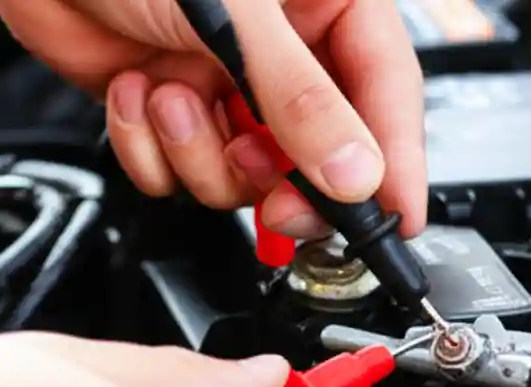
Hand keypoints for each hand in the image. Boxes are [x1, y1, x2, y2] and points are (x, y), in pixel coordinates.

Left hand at [0, 0, 427, 240]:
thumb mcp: (235, 15)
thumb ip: (301, 100)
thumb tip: (355, 174)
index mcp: (324, 5)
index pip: (385, 93)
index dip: (395, 163)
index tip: (396, 220)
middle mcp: (281, 53)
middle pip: (318, 155)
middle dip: (284, 183)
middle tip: (276, 204)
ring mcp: (224, 85)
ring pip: (242, 175)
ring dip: (199, 153)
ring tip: (174, 99)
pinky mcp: (170, 110)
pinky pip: (179, 172)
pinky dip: (148, 147)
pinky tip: (134, 93)